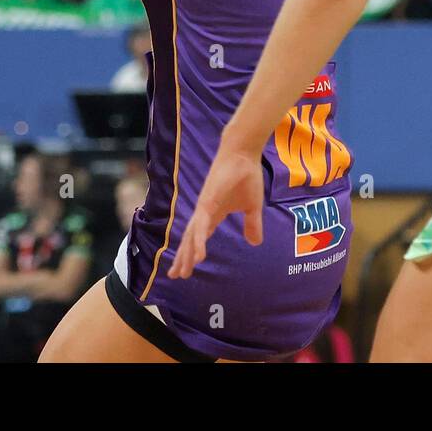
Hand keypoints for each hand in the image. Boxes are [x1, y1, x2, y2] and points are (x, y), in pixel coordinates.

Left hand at [167, 143, 264, 279]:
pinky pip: (202, 226)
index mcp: (214, 213)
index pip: (200, 236)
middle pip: (191, 239)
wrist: (244, 154)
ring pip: (192, 236)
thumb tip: (255, 243)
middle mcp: (205, 212)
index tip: (188, 267)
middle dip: (183, 258)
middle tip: (176, 276)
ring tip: (181, 272)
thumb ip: (252, 224)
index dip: (193, 252)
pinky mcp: (208, 202)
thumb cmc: (247, 176)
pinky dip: (198, 242)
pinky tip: (197, 256)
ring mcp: (204, 207)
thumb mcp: (253, 206)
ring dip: (186, 255)